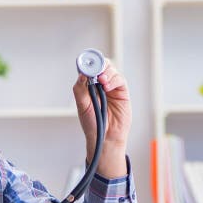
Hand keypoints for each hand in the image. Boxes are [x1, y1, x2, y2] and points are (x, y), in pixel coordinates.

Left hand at [72, 60, 130, 178]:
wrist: (105, 138)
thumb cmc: (93, 124)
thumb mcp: (82, 107)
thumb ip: (80, 90)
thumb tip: (82, 74)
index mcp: (88, 87)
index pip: (89, 69)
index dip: (88, 64)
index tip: (85, 64)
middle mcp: (100, 85)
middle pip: (101, 66)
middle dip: (98, 65)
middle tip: (95, 71)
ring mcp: (111, 88)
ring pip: (111, 70)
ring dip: (106, 72)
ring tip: (101, 80)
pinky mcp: (122, 92)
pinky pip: (119, 80)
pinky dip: (113, 80)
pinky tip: (107, 86)